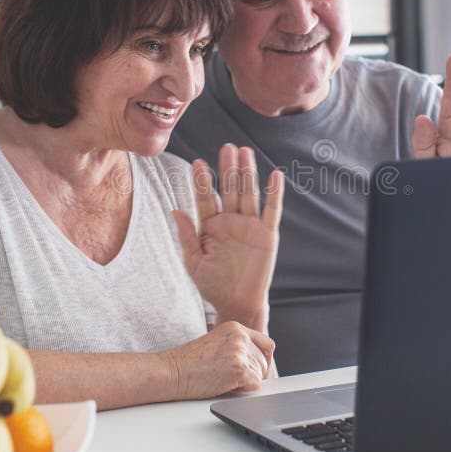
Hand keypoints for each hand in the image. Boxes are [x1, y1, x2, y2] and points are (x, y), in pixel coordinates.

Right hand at [162, 321, 274, 399]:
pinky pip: (255, 385)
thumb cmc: (189, 362)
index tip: (256, 369)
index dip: (263, 360)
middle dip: (253, 374)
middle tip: (231, 378)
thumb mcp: (217, 344)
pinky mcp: (239, 369)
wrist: (172, 371)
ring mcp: (240, 352)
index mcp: (236, 328)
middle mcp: (240, 336)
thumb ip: (237, 347)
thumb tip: (259, 362)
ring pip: (260, 374)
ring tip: (223, 379)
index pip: (267, 344)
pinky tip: (225, 385)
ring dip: (245, 382)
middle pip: (264, 362)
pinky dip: (243, 390)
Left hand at [173, 144, 283, 330]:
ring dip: (248, 173)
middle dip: (228, 169)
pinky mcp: (267, 234)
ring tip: (245, 152)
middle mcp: (230, 221)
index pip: (205, 198)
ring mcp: (249, 225)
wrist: (236, 304)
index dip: (202, 182)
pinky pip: (271, 210)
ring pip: (249, 194)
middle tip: (227, 147)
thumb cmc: (212, 285)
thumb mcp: (194, 262)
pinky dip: (275, 193)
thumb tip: (175, 210)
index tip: (197, 163)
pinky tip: (275, 175)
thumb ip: (187, 236)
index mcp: (210, 225)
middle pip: (229, 189)